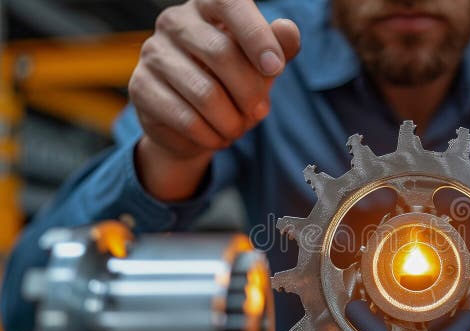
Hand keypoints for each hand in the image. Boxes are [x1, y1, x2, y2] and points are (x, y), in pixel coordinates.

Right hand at [129, 0, 300, 200]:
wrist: (195, 123)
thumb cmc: (235, 82)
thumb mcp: (264, 65)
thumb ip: (280, 47)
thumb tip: (287, 30)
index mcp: (208, 4)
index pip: (230, 3)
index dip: (256, 35)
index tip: (275, 68)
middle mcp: (174, 21)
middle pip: (221, 53)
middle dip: (250, 92)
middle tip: (260, 111)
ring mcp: (153, 52)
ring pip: (204, 93)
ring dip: (232, 120)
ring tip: (239, 127)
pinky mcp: (140, 87)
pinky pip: (185, 118)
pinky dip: (211, 136)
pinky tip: (217, 137)